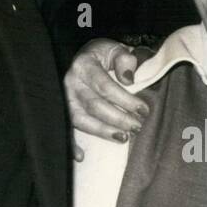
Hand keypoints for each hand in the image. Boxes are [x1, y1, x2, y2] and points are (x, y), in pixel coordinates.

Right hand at [65, 39, 149, 155]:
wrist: (85, 57)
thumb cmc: (103, 56)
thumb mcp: (116, 49)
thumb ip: (125, 59)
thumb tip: (128, 79)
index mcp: (84, 65)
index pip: (105, 86)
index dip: (125, 100)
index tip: (143, 110)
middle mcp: (70, 82)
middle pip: (94, 105)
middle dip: (118, 119)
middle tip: (137, 126)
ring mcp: (64, 98)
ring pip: (81, 120)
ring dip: (102, 132)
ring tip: (123, 138)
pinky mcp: (63, 111)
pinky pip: (65, 129)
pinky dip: (71, 144)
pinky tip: (81, 156)